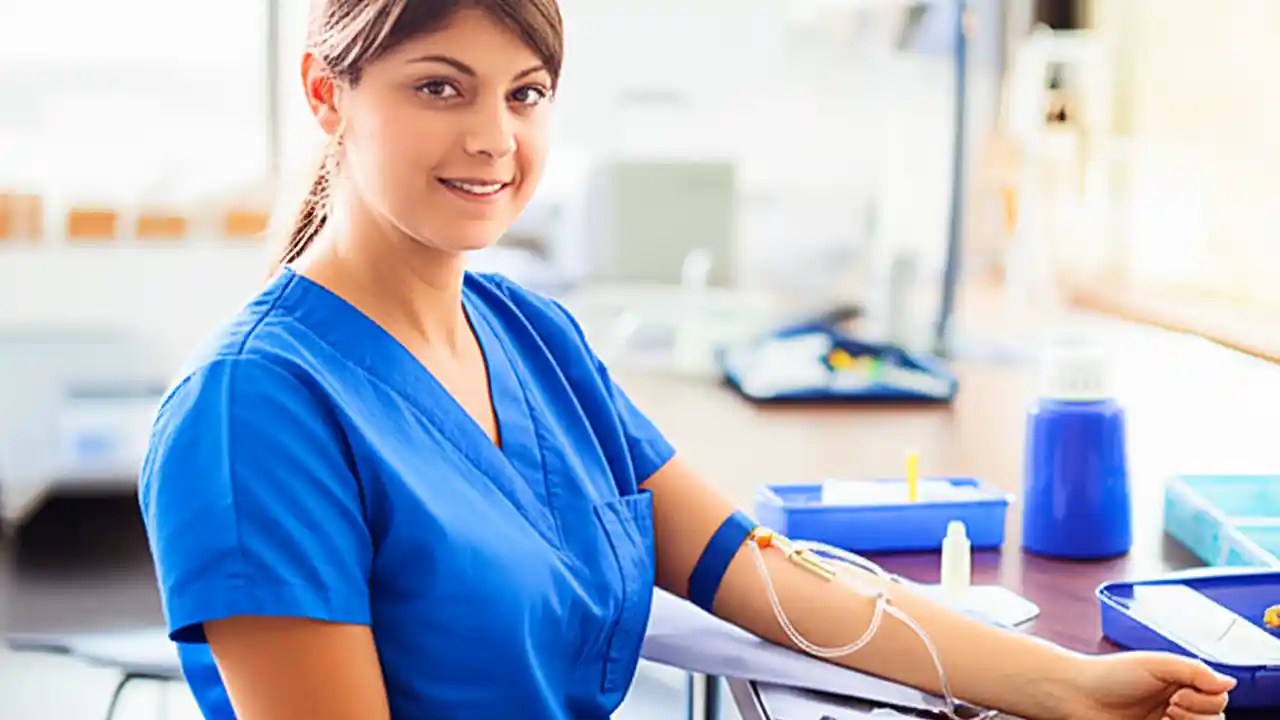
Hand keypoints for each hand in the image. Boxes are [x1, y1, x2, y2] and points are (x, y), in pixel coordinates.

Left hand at [1056, 651, 1234, 719]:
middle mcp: (1176, 704)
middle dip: (1194, 714)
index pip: (1218, 698)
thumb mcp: (1154, 664)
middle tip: (1168, 706)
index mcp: (1180, 682)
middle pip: (1214, 719)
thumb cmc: (1106, 675)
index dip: (1204, 699)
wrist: (1074, 695)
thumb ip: (1193, 670)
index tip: (1178, 694)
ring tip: (1160, 718)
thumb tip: (1228, 682)